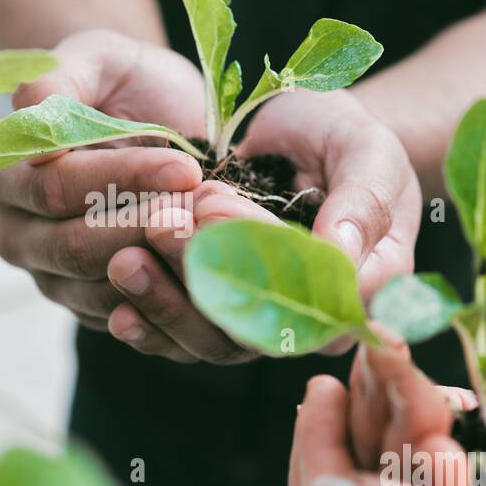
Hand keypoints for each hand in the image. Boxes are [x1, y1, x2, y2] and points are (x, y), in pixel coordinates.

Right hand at [0, 30, 204, 332]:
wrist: (155, 118)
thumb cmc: (124, 83)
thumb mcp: (99, 57)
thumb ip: (59, 77)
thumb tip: (30, 119)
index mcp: (4, 174)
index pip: (57, 187)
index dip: (123, 179)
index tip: (187, 170)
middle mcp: (17, 234)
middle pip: (74, 247)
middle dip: (145, 229)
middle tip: (206, 212)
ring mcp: (51, 278)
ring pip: (103, 289)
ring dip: (163, 267)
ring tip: (214, 237)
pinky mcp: (91, 309)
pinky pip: (127, 319)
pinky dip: (170, 299)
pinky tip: (209, 273)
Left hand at [105, 89, 420, 363]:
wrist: (301, 145)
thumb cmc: (344, 143)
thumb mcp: (367, 151)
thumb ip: (363, 198)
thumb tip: (340, 249)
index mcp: (369, 282)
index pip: (319, 287)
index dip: (263, 252)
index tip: (212, 202)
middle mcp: (318, 318)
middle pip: (262, 324)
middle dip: (203, 275)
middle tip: (160, 222)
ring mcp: (265, 326)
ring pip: (215, 339)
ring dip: (167, 304)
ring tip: (124, 259)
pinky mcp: (218, 323)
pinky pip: (183, 342)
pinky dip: (149, 326)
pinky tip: (116, 308)